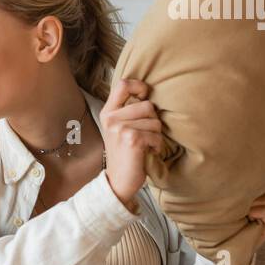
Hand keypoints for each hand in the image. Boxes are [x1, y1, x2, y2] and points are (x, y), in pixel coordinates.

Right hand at [100, 78, 163, 206]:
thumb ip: (127, 110)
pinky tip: (148, 152)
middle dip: (153, 121)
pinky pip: (156, 135)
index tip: (144, 97)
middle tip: (144, 134)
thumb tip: (147, 94)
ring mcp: (120, 129)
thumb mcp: (118, 128)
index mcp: (107, 112)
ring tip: (145, 144)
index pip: (123, 84)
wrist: (118, 181)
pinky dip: (157, 145)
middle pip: (147, 105)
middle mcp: (111, 118)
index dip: (139, 86)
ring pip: (155, 121)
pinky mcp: (132, 139)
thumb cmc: (123, 153)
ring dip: (156, 135)